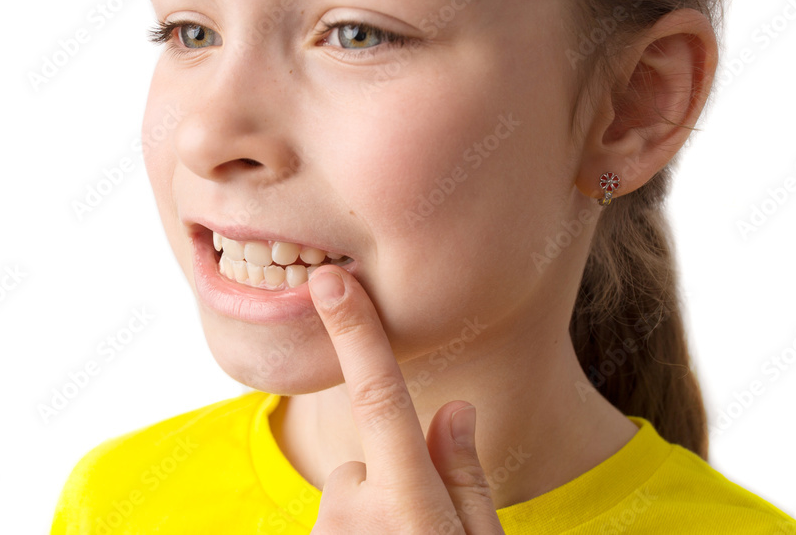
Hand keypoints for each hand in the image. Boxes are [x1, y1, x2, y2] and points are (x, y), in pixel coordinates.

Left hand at [306, 265, 504, 533]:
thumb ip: (466, 480)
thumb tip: (456, 410)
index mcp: (409, 506)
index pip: (380, 399)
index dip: (356, 335)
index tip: (329, 284)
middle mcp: (354, 516)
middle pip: (362, 463)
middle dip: (387, 484)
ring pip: (346, 498)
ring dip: (370, 519)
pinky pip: (331, 527)